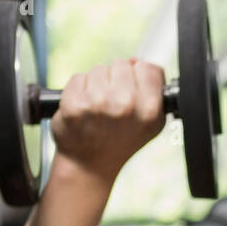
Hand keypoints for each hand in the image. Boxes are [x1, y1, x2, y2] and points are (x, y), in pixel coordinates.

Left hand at [50, 58, 166, 182]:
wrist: (90, 164)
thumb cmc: (122, 140)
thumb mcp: (150, 121)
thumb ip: (152, 89)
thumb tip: (135, 61)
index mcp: (149, 111)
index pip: (148, 68)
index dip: (140, 77)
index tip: (134, 91)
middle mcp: (125, 105)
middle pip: (122, 65)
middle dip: (117, 79)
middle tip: (114, 105)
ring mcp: (98, 103)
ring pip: (99, 69)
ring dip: (98, 84)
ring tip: (99, 109)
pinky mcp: (74, 103)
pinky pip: (79, 78)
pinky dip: (79, 89)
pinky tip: (84, 109)